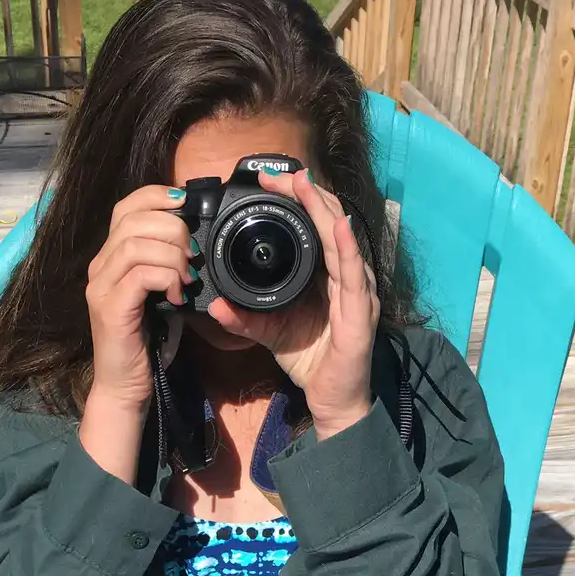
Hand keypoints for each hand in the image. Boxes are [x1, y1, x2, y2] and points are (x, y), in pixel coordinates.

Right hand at [85, 185, 194, 412]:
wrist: (125, 384)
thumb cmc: (146, 338)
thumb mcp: (160, 292)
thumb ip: (166, 264)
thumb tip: (195, 239)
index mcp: (111, 257)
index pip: (125, 207)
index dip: (156, 196)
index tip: (186, 204)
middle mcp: (100, 266)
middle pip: (132, 220)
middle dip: (173, 229)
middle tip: (193, 255)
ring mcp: (101, 287)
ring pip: (136, 245)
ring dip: (171, 256)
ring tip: (186, 279)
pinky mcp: (110, 308)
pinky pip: (140, 276)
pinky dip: (166, 279)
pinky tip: (177, 297)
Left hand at [207, 168, 378, 439]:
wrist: (334, 400)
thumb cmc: (311, 361)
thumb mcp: (269, 332)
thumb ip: (243, 317)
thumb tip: (213, 304)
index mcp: (326, 275)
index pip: (315, 225)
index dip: (296, 199)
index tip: (268, 182)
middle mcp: (346, 276)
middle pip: (330, 221)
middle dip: (306, 193)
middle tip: (278, 174)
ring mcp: (357, 291)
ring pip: (342, 238)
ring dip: (323, 209)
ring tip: (304, 183)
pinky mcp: (361, 312)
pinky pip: (353, 274)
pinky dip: (346, 247)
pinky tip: (337, 228)